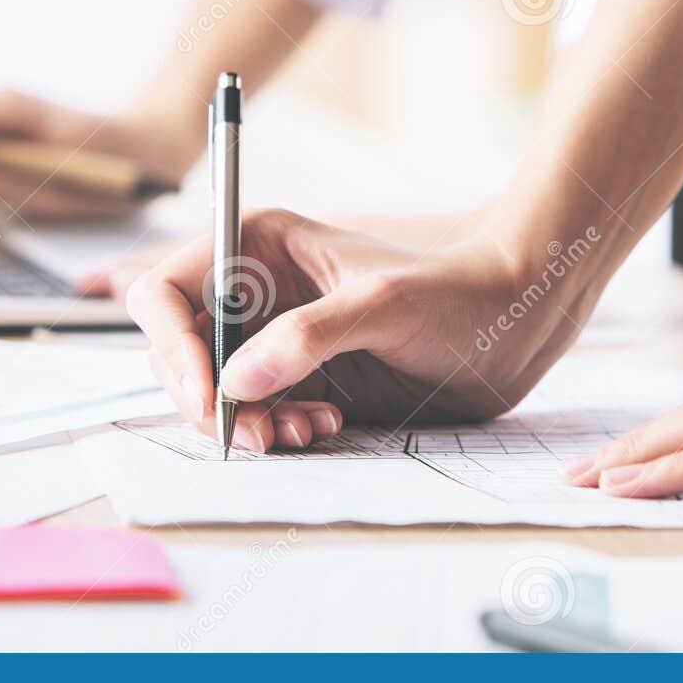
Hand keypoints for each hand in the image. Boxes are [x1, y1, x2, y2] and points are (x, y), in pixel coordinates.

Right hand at [124, 208, 576, 452]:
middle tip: (255, 434)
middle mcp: (256, 292)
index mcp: (257, 247)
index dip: (173, 346)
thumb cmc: (456, 292)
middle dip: (207, 397)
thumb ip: (309, 337)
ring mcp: (275, 338)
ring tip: (303, 432)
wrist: (514, 324)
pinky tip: (323, 426)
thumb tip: (237, 384)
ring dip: (245, 422)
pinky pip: (256, 415)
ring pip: (215, 391)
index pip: (167, 293)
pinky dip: (275, 431)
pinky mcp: (300, 379)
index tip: (209, 396)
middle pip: (180, 351)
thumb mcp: (384, 304)